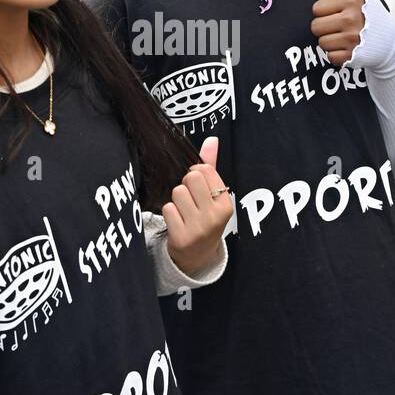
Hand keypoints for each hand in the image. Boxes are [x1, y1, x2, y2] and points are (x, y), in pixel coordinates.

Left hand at [164, 136, 232, 276]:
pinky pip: (168, 209)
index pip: (205, 170)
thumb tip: (211, 139)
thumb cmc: (204, 218)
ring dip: (176, 200)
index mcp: (226, 204)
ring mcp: (199, 228)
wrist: (196, 256)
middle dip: (185, 185)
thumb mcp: (212, 196)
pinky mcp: (182, 237)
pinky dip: (169, 213)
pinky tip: (177, 222)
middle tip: (189, 199)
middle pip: (190, 179)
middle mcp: (215, 217)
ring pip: (177, 193)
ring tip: (183, 212)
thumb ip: (211, 166)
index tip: (198, 187)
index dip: (196, 174)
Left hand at [310, 0, 367, 65]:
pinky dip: (337, 55)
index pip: (316, 9)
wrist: (389, 42)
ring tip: (345, 38)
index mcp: (350, 2)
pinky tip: (348, 49)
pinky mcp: (352, 56)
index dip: (325, 12)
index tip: (338, 13)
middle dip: (325, 28)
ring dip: (330, 42)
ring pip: (321, 43)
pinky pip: (330, 57)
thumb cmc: (370, 14)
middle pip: (315, 27)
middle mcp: (351, 19)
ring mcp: (352, 39)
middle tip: (340, 27)